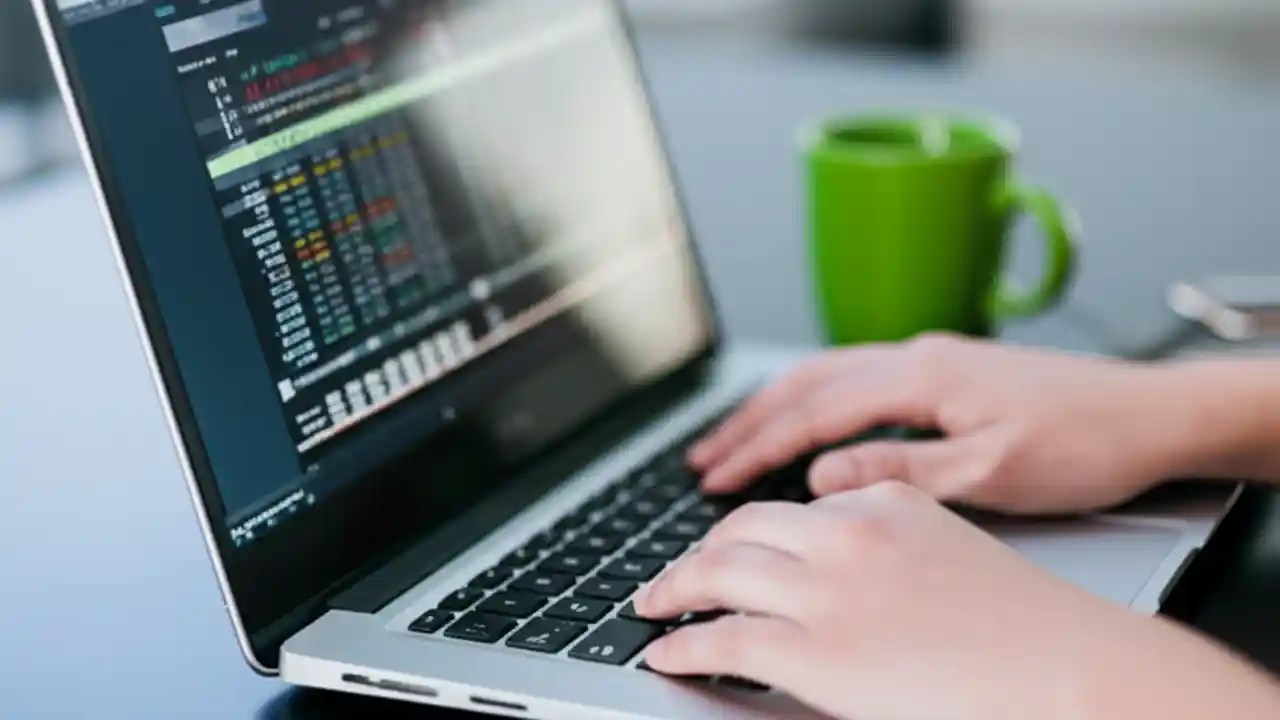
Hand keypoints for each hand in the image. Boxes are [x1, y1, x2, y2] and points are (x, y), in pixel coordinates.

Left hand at [634, 484, 1279, 719]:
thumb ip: (889, 537)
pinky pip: (720, 639)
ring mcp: (827, 591)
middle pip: (738, 528)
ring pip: (715, 573)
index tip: (716, 539)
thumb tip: (840, 555)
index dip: (737, 525)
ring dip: (671, 588)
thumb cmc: (1031, 627)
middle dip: (694, 551)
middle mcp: (846, 534)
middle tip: (672, 573)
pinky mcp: (815, 653)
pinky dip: (680, 645)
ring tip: (652, 605)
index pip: (785, 505)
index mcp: (884, 502)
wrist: (1074, 672)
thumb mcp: (953, 550)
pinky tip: (664, 653)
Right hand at [691, 335, 1202, 514]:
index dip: (758, 447)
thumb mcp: (990, 473)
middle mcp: (917, 355)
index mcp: (921, 376)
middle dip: (747, 421)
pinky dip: (812, 398)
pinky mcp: (945, 369)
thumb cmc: (1083, 444)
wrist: (1151, 413)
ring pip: (826, 374)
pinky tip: (804, 418)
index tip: (713, 478)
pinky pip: (855, 376)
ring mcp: (931, 357)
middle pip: (806, 382)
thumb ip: (899, 472)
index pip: (814, 412)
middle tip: (699, 457)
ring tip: (731, 437)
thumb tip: (819, 475)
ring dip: (773, 406)